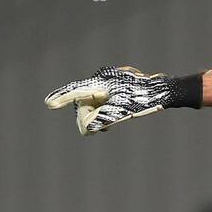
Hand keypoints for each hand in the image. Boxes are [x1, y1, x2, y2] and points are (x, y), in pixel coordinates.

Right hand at [45, 66, 194, 134]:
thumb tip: (85, 130)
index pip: (77, 92)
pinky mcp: (111, 90)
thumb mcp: (121, 113)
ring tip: (106, 128)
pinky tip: (107, 124)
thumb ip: (100, 120)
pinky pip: (98, 104)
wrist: (163, 91)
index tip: (49, 104)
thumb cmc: (143, 100)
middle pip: (82, 102)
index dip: (62, 98)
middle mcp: (100, 81)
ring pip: (90, 104)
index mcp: (101, 83)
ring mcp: (106, 84)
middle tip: (101, 130)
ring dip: (94, 118)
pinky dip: (100, 115)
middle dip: (87, 117)